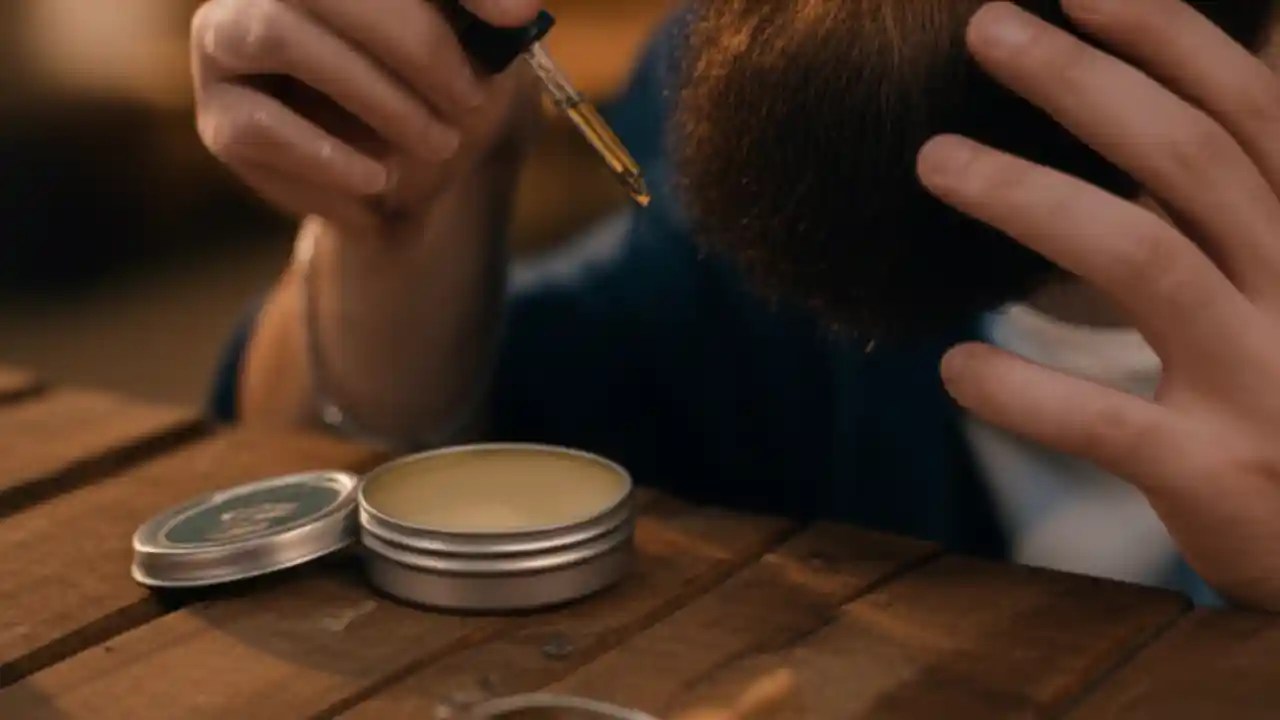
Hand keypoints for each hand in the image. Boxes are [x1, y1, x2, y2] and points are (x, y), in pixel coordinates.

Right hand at [191, 0, 541, 235]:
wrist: (404, 174)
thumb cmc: (439, 90)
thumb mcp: (475, 51)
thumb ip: (483, 16)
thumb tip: (518, 8)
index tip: (516, 16)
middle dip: (411, 41)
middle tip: (470, 100)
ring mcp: (229, 38)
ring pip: (279, 35)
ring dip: (373, 95)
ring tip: (437, 144)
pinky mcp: (219, 114)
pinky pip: (259, 127)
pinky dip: (327, 158)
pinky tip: (378, 180)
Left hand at [918, 0, 1279, 609]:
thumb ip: (1231, 211)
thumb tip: (1141, 117)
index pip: (1245, 112)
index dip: (1168, 38)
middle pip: (1188, 160)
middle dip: (1082, 83)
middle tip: (985, 28)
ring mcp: (1262, 381)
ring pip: (1145, 260)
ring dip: (1029, 198)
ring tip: (933, 159)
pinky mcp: (1214, 471)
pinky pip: (1105, 422)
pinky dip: (1023, 391)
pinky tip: (955, 366)